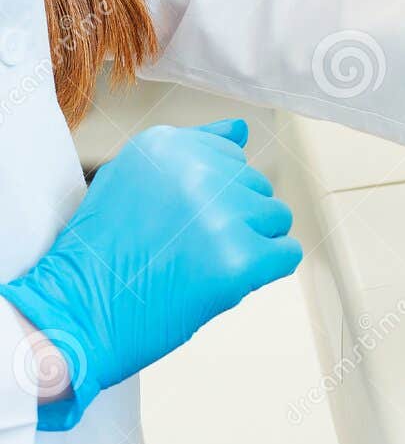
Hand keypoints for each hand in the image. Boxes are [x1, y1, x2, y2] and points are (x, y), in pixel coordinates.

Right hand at [0, 120, 301, 428]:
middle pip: (257, 187)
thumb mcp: (136, 179)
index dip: (212, 195)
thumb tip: (243, 130)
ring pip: (277, 218)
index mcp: (168, 145)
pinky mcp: (242, 259)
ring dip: (250, 243)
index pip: (232, 156)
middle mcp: (198, 172)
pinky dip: (265, 271)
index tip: (177, 218)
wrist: (78, 313)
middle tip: (184, 247)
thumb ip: (194, 150)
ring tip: (200, 261)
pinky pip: (287, 254)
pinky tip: (224, 279)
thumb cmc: (105, 253)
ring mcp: (223, 216)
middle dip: (233, 218)